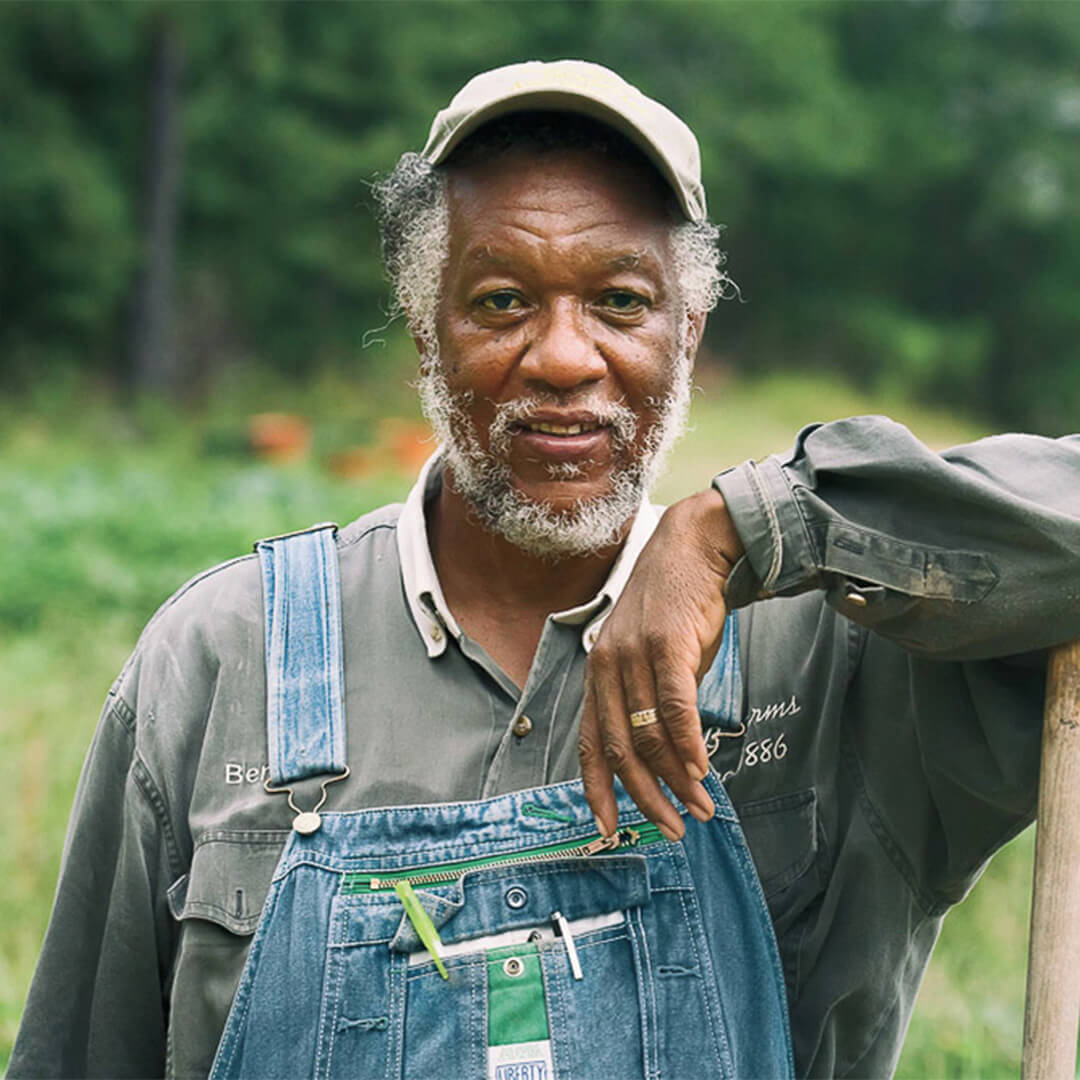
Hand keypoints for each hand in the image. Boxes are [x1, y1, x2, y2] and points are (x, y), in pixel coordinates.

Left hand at [579, 487, 743, 839]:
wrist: (692, 550)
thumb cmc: (674, 610)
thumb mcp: (650, 659)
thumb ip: (648, 702)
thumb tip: (667, 757)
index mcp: (597, 676)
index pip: (589, 745)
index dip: (597, 791)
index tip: (607, 830)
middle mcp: (606, 667)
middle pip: (620, 749)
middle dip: (647, 797)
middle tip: (674, 828)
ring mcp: (634, 655)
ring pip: (650, 734)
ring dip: (677, 779)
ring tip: (701, 807)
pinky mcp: (666, 645)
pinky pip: (676, 706)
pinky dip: (688, 743)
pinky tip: (701, 769)